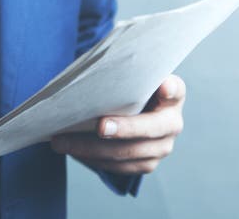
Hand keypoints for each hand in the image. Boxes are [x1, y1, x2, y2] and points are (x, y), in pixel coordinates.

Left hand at [51, 74, 185, 175]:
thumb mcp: (131, 76)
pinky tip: (71, 150)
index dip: (169, 89)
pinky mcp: (147, 163)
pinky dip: (93, 159)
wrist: (136, 110)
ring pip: (129, 153)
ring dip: (94, 149)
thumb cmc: (129, 87)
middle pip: (150, 128)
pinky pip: (120, 167)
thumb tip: (94, 70)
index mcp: (173, 94)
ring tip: (64, 141)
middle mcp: (172, 122)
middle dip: (123, 129)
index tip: (163, 87)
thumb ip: (123, 72)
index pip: (175, 89)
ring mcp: (162, 147)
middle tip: (99, 127)